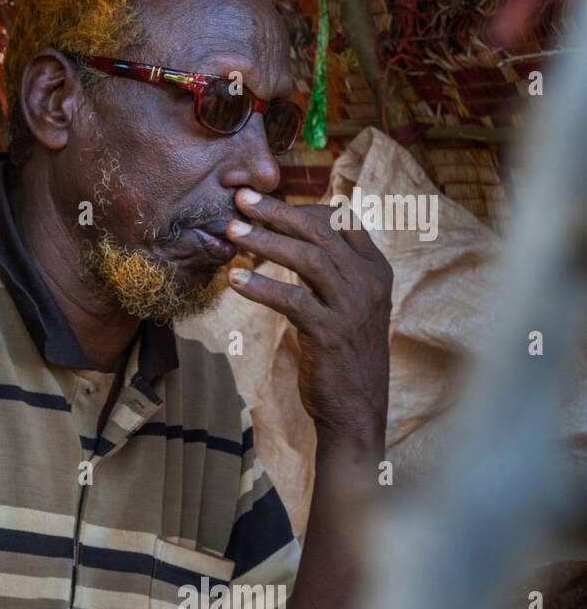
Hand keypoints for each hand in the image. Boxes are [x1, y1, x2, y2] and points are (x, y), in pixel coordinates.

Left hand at [226, 187, 391, 448]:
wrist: (356, 408)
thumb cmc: (344, 353)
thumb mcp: (348, 305)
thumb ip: (331, 271)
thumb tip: (296, 238)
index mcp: (375, 270)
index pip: (341, 221)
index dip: (302, 206)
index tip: (267, 200)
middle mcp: (369, 282)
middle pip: (321, 232)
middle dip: (278, 212)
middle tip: (241, 200)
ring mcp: (352, 306)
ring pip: (308, 258)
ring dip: (265, 241)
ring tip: (232, 232)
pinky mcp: (330, 332)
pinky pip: (292, 299)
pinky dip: (261, 286)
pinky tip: (235, 279)